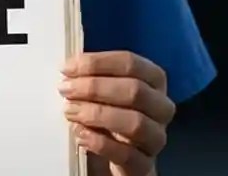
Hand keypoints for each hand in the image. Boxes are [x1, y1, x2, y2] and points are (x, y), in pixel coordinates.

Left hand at [59, 51, 174, 175]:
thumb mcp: (104, 90)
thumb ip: (91, 76)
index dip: (97, 63)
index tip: (67, 69)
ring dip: (97, 114)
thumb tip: (68, 69)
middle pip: (134, 91)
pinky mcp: (146, 164)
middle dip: (94, 88)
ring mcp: (156, 136)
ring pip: (136, 123)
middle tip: (65, 90)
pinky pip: (127, 154)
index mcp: (153, 80)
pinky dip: (100, 143)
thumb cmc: (110, 112)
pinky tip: (80, 135)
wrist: (118, 154)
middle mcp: (161, 106)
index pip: (130, 63)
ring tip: (70, 112)